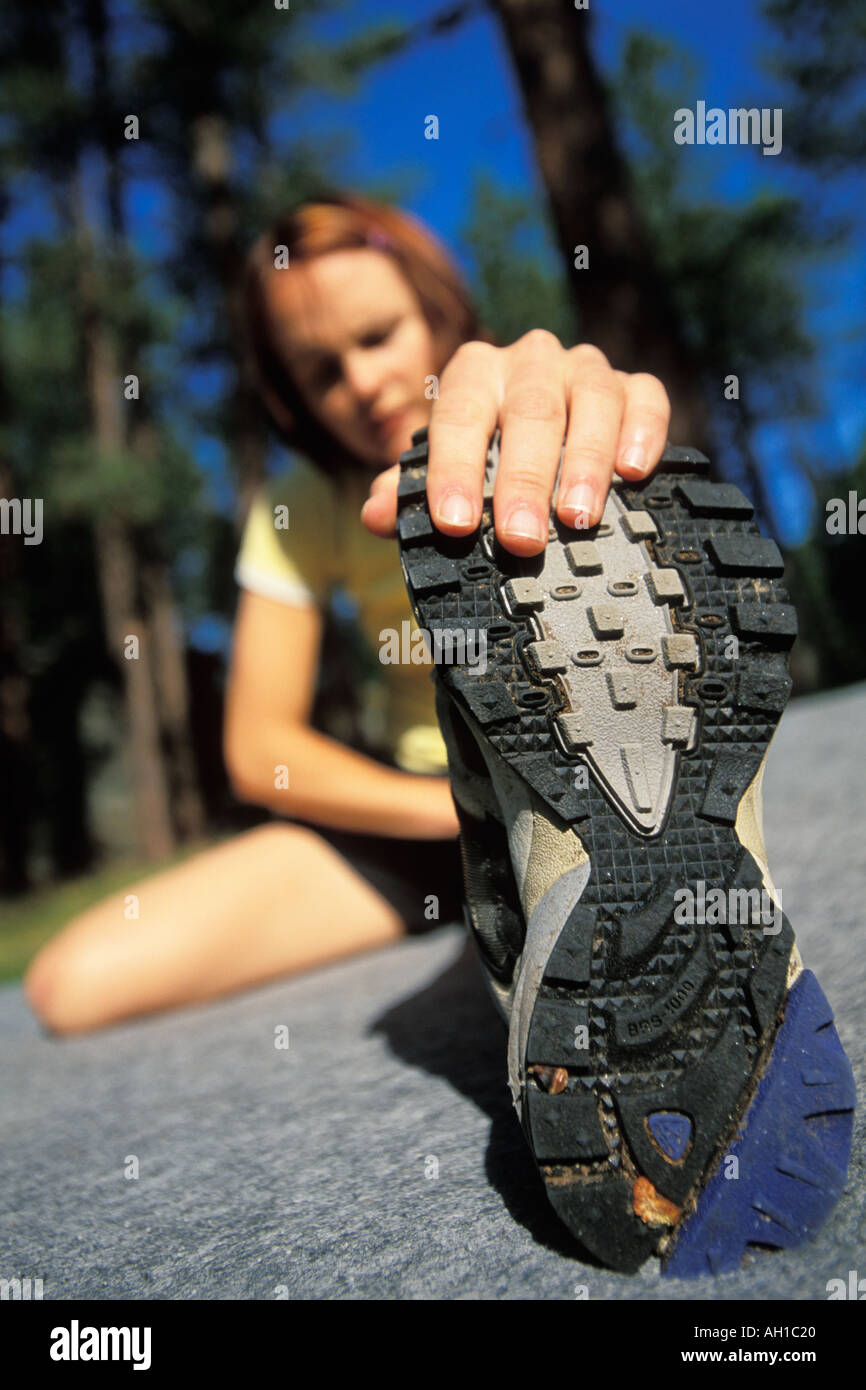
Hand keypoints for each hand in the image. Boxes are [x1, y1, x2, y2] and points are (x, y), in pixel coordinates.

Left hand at [361, 331, 670, 555]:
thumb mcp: (444, 471)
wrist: (547, 435)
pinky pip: (646, 397)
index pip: (458, 415)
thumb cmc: (485, 457)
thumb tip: (377, 516)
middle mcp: (530, 359)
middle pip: (530, 411)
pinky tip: (634, 472)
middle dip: (523, 480)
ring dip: (586, 463)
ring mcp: (585, 367)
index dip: (454, 471)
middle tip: (520, 539)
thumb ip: (409, 491)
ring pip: (591, 400)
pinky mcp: (633, 385)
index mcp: (474, 372)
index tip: (454, 524)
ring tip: (578, 518)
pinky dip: (643, 431)